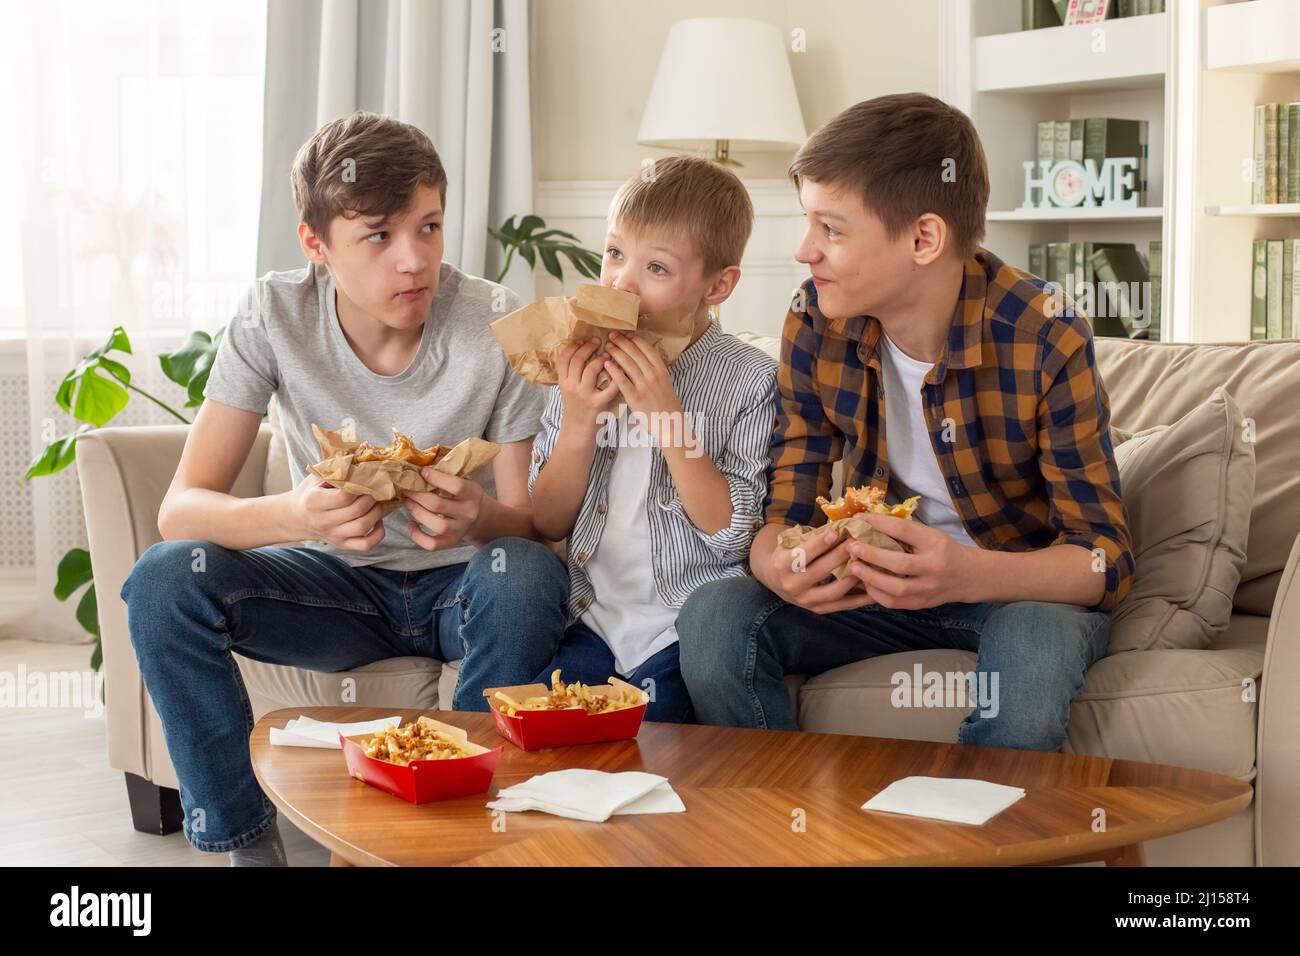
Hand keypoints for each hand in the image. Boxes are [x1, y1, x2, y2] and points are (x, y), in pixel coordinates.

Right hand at [288, 474, 385, 551]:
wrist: (296, 517)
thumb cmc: (310, 493)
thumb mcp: (317, 477)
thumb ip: (336, 468)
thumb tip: (362, 457)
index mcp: (314, 501)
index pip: (345, 496)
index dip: (361, 487)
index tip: (367, 479)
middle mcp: (323, 521)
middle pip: (357, 511)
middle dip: (372, 498)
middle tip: (377, 490)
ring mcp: (333, 535)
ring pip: (363, 527)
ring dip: (377, 513)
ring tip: (378, 502)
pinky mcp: (342, 545)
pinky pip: (366, 545)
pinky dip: (378, 534)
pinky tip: (378, 521)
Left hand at [403, 468, 484, 550]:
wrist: (479, 516)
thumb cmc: (464, 494)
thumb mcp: (463, 481)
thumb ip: (446, 476)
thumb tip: (418, 469)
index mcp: (471, 493)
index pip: (456, 486)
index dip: (436, 478)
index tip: (422, 472)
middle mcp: (468, 513)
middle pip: (439, 506)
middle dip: (418, 496)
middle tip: (407, 489)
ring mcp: (460, 529)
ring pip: (437, 526)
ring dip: (417, 513)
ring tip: (408, 503)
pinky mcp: (451, 542)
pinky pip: (433, 544)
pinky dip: (418, 536)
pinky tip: (411, 524)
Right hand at [556, 337, 620, 433]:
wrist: (577, 431)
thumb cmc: (576, 407)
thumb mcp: (568, 389)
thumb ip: (572, 373)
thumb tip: (582, 351)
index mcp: (563, 381)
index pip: (564, 358)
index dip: (573, 346)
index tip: (583, 339)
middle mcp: (571, 387)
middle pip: (577, 360)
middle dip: (588, 347)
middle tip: (598, 341)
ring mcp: (584, 395)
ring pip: (590, 370)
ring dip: (601, 360)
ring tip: (608, 355)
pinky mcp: (597, 404)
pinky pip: (609, 387)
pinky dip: (617, 377)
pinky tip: (622, 370)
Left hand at [601, 332, 682, 428]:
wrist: (669, 422)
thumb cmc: (666, 402)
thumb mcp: (665, 381)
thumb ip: (655, 368)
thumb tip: (642, 354)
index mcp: (662, 369)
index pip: (647, 348)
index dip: (635, 339)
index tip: (626, 333)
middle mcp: (653, 375)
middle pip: (635, 353)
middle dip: (622, 342)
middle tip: (612, 335)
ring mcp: (644, 386)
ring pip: (627, 364)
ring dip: (616, 352)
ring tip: (608, 347)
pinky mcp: (634, 397)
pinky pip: (622, 381)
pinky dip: (613, 370)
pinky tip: (606, 363)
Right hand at [765, 528, 876, 614]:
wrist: (776, 579)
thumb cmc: (790, 554)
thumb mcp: (792, 543)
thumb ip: (813, 538)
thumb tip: (842, 526)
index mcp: (782, 565)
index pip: (802, 554)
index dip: (819, 543)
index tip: (835, 531)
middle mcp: (792, 585)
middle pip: (819, 571)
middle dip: (839, 557)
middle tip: (857, 544)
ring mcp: (805, 600)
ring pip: (832, 591)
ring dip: (852, 578)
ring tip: (868, 565)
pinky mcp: (818, 609)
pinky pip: (842, 606)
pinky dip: (859, 599)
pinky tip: (874, 590)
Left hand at [844, 513, 977, 608]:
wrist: (969, 577)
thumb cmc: (943, 551)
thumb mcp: (930, 535)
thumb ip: (904, 532)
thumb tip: (867, 523)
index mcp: (935, 543)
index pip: (904, 530)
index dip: (878, 523)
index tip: (858, 519)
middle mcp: (934, 567)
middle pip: (901, 563)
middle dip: (873, 556)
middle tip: (852, 548)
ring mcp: (928, 588)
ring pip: (896, 588)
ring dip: (871, 578)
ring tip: (854, 568)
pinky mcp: (921, 603)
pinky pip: (894, 602)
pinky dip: (876, 594)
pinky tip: (866, 584)